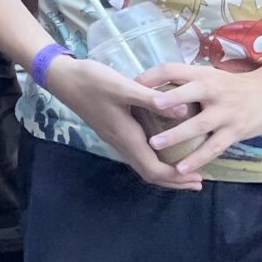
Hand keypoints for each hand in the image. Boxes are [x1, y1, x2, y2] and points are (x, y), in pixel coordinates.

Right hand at [44, 55, 211, 189]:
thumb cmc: (93, 82)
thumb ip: (153, 100)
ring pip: (143, 165)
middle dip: (174, 181)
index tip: (197, 178)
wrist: (63, 79)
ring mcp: (115, 138)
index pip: (153, 169)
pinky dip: (155, 160)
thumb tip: (185, 111)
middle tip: (197, 182)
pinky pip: (137, 155)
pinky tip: (165, 149)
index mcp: (126, 136)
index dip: (176, 178)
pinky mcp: (113, 131)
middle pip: (149, 173)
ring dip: (165, 172)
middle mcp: (121, 143)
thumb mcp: (124, 87)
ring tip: (185, 170)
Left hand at [137, 61, 261, 165]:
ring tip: (155, 144)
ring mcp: (226, 113)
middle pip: (189, 92)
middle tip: (147, 105)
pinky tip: (181, 168)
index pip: (174, 69)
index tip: (133, 83)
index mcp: (204, 75)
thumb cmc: (234, 87)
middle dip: (169, 99)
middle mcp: (215, 91)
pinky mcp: (235, 131)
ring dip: (176, 135)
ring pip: (199, 125)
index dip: (153, 75)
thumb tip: (150, 88)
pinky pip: (213, 147)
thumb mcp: (211, 77)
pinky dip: (197, 158)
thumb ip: (186, 83)